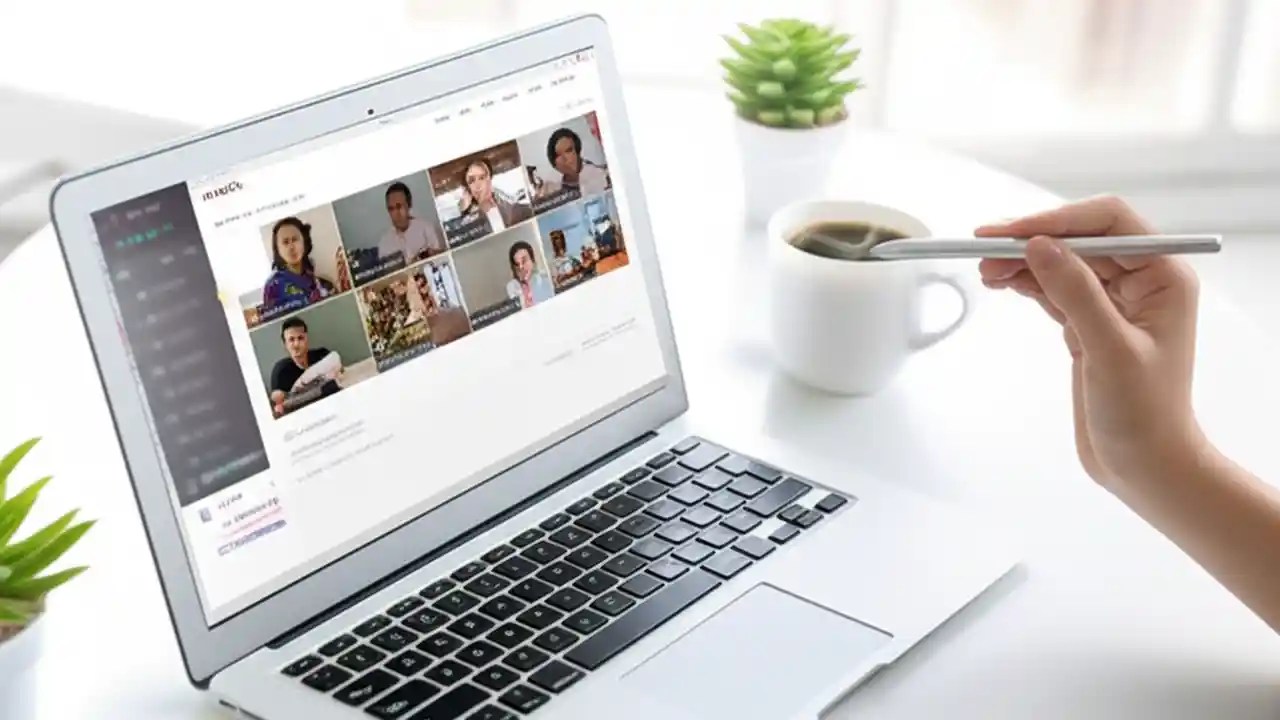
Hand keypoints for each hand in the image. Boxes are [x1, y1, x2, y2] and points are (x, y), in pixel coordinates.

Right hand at [975, 195, 1206, 490]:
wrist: (1147, 467)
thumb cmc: (1145, 415)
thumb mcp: (1109, 350)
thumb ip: (1075, 293)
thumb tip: (1038, 245)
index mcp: (1163, 276)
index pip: (1108, 223)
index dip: (1057, 220)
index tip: (1011, 234)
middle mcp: (1141, 281)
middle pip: (1079, 239)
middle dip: (1032, 240)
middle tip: (983, 246)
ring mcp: (1113, 303)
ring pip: (1062, 263)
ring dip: (1023, 262)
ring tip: (984, 270)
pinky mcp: (1089, 325)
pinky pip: (1054, 290)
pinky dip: (1026, 283)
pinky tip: (1001, 283)